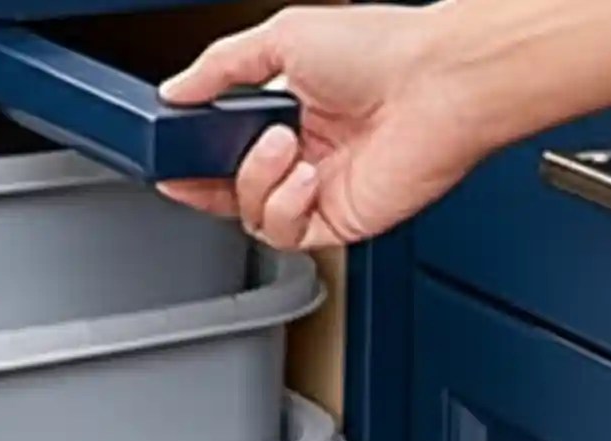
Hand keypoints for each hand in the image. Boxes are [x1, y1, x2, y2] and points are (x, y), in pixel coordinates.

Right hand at [159, 4, 484, 249]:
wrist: (440, 81)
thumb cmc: (386, 50)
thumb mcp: (281, 36)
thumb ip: (220, 66)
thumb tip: (175, 89)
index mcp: (294, 113)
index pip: (228, 152)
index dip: (195, 163)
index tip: (171, 160)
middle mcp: (309, 156)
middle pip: (233, 192)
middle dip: (209, 181)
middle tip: (200, 162)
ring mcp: (324, 192)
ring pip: (252, 215)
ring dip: (255, 182)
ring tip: (283, 144)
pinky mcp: (341, 221)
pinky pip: (286, 233)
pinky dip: (284, 206)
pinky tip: (304, 174)